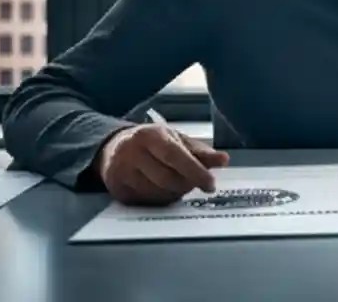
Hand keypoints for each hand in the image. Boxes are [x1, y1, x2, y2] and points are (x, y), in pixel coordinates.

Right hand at [94, 124, 229, 205]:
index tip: (210, 184)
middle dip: (187, 185)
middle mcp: (131, 152)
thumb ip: (202, 152)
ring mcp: (120, 172)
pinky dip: (160, 200)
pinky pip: (146, 202)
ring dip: (175, 194)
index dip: (195, 172)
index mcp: (150, 135)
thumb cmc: (153, 143)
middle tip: (196, 184)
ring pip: (157, 193)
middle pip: (167, 178)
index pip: (175, 156)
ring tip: (179, 184)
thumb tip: (224, 160)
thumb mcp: (178, 140)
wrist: (114, 147)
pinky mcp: (116, 190)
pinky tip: (163, 190)